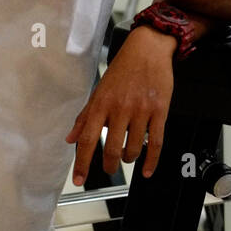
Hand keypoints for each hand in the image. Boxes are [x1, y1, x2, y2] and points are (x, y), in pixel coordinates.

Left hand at [65, 25, 175, 183]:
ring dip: (128, 159)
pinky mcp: (160, 111)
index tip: (79, 180)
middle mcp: (119, 108)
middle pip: (110, 148)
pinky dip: (151, 161)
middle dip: (108, 165)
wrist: (148, 50)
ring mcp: (141, 111)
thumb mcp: (99, 91)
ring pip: (133, 148)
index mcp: (101, 104)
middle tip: (108, 169)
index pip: (87, 140)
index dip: (82, 163)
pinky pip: (155, 142)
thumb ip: (85, 117)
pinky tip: (146, 170)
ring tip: (126, 157)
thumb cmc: (123, 70)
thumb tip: (70, 139)